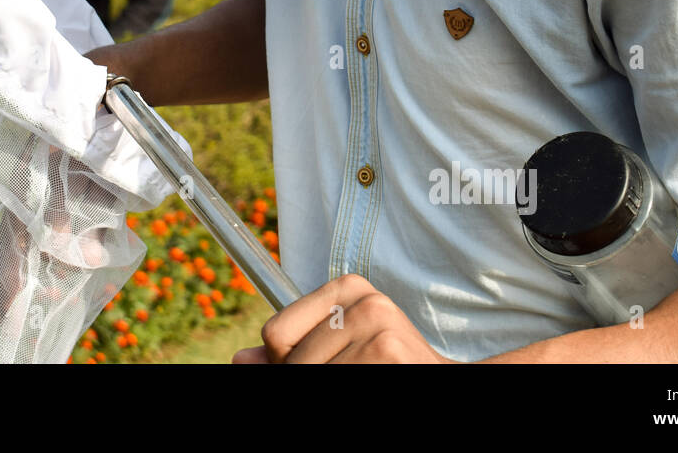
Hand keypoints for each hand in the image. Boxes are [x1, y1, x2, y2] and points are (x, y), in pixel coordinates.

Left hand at [231, 273, 454, 363]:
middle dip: (307, 376)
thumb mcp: (337, 349)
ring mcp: (379, 325)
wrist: (439, 377)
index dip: (287, 362)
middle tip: (347, 372)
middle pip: (293, 360)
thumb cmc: (386, 366)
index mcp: (347, 287)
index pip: (275, 332)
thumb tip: (239, 361)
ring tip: (363, 376)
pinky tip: (373, 379)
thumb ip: (290, 352)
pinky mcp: (389, 352)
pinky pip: (335, 379)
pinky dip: (348, 390)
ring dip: (328, 385)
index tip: (319, 363)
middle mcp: (365, 299)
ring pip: (310, 372)